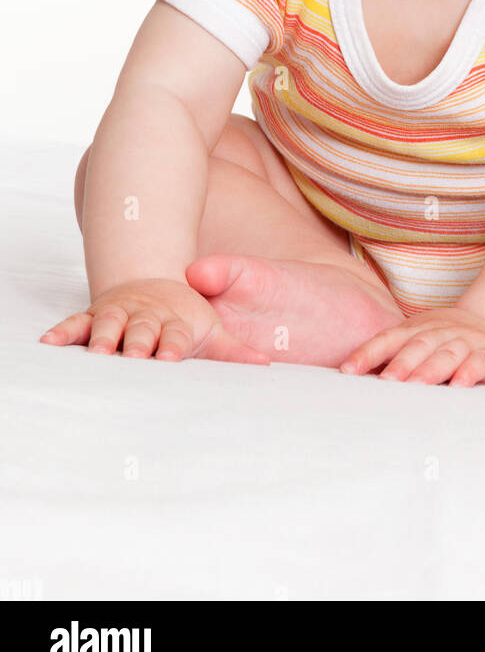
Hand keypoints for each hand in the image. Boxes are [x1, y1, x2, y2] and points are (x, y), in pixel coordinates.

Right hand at [39, 277, 269, 364]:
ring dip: (102, 338)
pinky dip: (63, 331)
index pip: (175, 337)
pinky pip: (76, 323)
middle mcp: (146, 317)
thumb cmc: (184, 319)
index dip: (172, 346)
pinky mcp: (95, 316)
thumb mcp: (211, 332)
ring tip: (95, 353)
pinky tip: (49, 343)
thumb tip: (267, 364)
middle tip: (131, 359)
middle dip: (136, 344)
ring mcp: (119, 315)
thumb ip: (235, 351)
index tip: (169, 359)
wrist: (151, 286)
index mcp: (175, 323)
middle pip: (141, 332)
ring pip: (109, 325)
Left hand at [338, 305, 484, 386]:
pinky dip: (469, 372)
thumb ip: (396, 359)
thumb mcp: (422, 345)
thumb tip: (353, 383)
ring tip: (416, 386)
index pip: (389, 339)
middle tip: (384, 382)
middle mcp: (441, 332)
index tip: (347, 371)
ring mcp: (467, 342)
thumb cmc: (450, 345)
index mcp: (418, 329)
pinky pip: (479, 362)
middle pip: (418, 346)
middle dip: (400, 363)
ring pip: (447, 354)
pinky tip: (459, 385)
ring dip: (430, 369)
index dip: (368, 353)